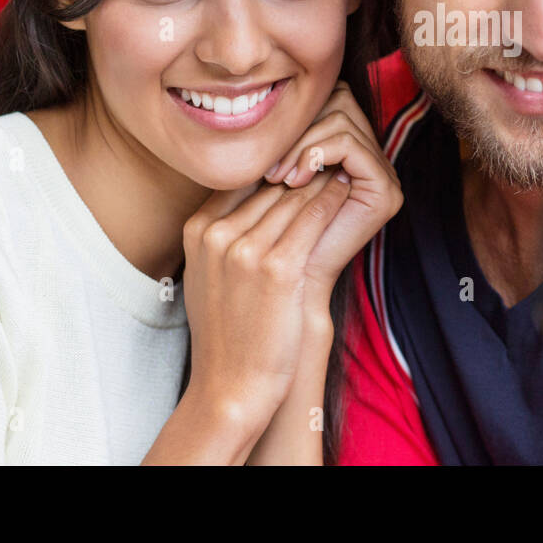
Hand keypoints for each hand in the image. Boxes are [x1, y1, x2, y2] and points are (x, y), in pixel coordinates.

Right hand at [178, 168, 352, 449]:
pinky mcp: (278, 267)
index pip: (242, 181)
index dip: (274, 170)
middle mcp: (216, 235)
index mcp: (196, 232)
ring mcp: (245, 250)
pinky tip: (345, 189)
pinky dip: (331, 200)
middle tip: (326, 155)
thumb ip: (222, 235)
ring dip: (319, 180)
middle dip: (299, 171)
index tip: (298, 162)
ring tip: (340, 165)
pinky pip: (312, 217)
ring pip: (293, 197)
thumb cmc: (226, 333)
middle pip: (269, 185)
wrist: (231, 386)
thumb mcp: (208, 275)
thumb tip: (252, 202)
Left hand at [261, 80, 402, 312]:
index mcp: (335, 164)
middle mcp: (360, 166)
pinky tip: (297, 177)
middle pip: (336, 98)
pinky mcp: (386, 192)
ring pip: (341, 113)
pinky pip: (352, 143)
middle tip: (269, 166)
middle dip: (295, 126)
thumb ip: (259, 160)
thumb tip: (243, 106)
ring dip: (302, 140)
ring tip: (280, 176)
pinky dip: (319, 150)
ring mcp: (376, 178)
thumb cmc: (258, 264)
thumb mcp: (250, 202)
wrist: (279, 317)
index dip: (286, 119)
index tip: (256, 154)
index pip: (318, 104)